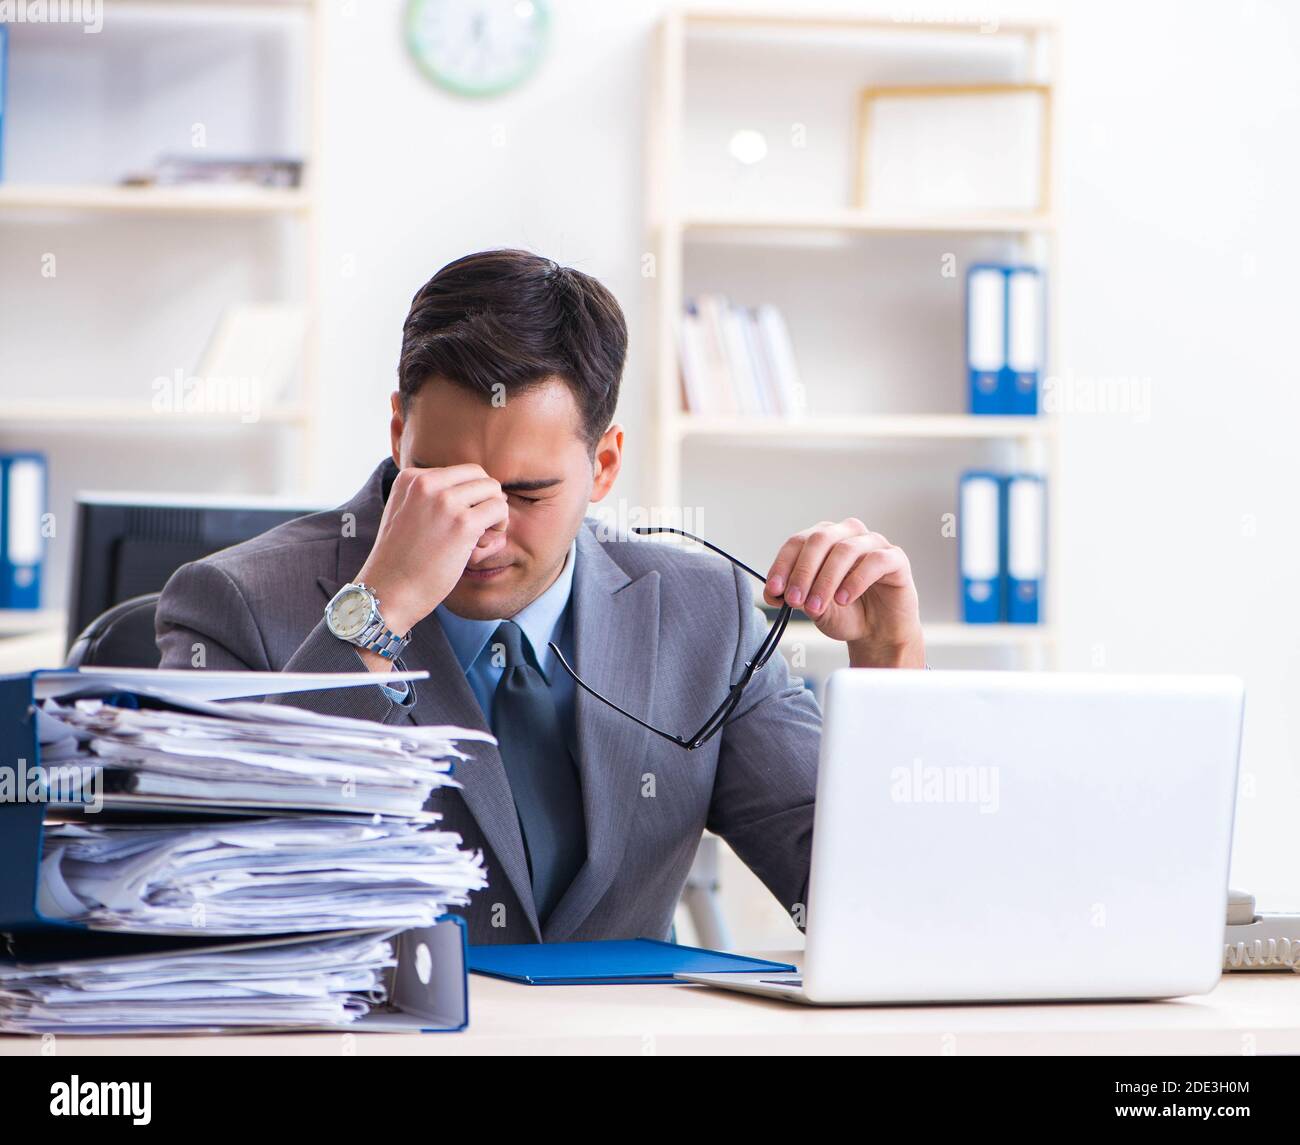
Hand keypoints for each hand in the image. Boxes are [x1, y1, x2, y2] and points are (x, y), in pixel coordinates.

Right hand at [354, 463, 507, 636]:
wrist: (388, 592)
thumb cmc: (401, 560)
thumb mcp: (405, 513)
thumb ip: (428, 496)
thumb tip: (472, 488)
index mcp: (410, 478)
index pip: (457, 473)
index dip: (465, 498)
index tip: (454, 524)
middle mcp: (426, 483)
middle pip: (478, 475)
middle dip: (484, 499)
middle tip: (476, 528)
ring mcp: (444, 501)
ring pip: (492, 489)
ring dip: (494, 512)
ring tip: (479, 538)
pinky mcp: (462, 523)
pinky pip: (499, 509)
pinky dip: (499, 526)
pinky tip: (481, 545)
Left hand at [764, 518, 924, 668]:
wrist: (878, 633)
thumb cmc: (846, 613)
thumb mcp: (814, 607)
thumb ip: (795, 596)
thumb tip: (773, 591)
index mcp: (824, 539)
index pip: (798, 542)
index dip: (783, 564)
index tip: (774, 590)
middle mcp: (848, 534)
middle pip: (820, 539)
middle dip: (803, 572)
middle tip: (794, 600)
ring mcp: (873, 543)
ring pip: (845, 549)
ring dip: (826, 580)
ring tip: (816, 607)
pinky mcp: (895, 558)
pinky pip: (875, 561)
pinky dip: (855, 580)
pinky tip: (843, 599)